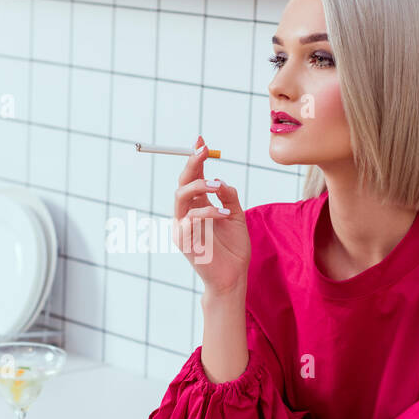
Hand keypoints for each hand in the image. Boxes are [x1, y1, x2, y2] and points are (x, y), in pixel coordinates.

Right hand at [173, 136, 249, 296]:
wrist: (233, 277)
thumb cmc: (234, 249)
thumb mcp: (237, 216)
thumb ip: (229, 198)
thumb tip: (221, 181)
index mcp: (199, 206)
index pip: (193, 177)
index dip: (195, 158)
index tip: (201, 140)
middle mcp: (187, 213)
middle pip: (183, 182)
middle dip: (192, 163)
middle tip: (204, 150)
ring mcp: (183, 227)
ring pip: (181, 196)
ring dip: (200, 186)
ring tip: (219, 187)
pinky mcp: (184, 240)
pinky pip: (190, 218)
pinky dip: (209, 212)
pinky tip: (225, 215)